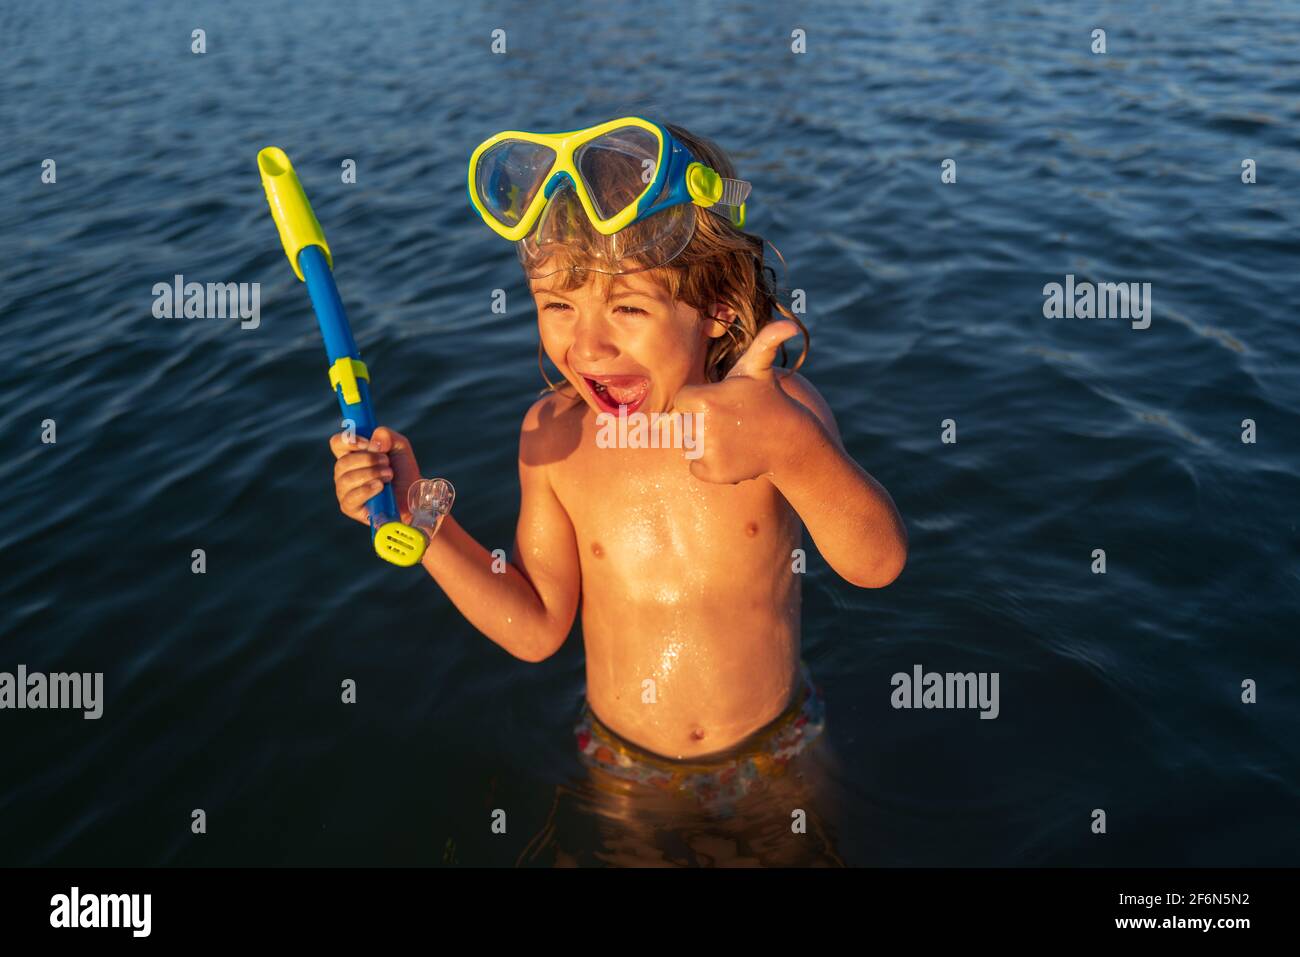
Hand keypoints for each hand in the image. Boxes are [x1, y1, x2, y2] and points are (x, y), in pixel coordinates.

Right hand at [329, 426, 422, 524]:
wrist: (413, 495)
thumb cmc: (403, 471)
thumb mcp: (399, 446)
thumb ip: (386, 436)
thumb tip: (373, 442)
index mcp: (351, 456)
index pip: (337, 443)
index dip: (348, 440)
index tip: (367, 443)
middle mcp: (344, 473)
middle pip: (342, 462)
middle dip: (368, 460)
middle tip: (387, 462)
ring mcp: (345, 491)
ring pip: (346, 479)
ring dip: (371, 474)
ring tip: (389, 475)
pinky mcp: (350, 508)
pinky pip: (350, 498)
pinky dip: (366, 490)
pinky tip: (380, 487)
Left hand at [671, 320, 809, 484]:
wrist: (789, 440)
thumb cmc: (767, 399)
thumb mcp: (760, 368)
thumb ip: (765, 341)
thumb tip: (790, 325)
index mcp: (703, 400)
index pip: (682, 401)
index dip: (700, 400)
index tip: (721, 401)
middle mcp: (701, 427)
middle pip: (684, 424)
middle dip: (702, 422)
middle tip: (730, 420)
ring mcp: (708, 452)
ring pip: (689, 445)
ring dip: (705, 442)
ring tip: (732, 435)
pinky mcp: (713, 474)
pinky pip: (696, 467)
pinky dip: (710, 464)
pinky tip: (731, 453)